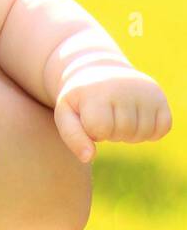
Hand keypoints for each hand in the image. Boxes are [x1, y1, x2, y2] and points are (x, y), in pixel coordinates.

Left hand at [53, 63, 171, 161]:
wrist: (98, 72)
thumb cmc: (81, 99)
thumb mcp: (66, 113)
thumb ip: (72, 136)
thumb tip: (89, 158)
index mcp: (97, 91)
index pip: (100, 130)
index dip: (93, 131)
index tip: (89, 118)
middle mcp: (123, 87)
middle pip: (123, 133)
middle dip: (112, 133)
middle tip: (105, 118)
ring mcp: (145, 91)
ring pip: (142, 133)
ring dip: (129, 134)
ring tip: (118, 118)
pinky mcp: (161, 97)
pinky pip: (163, 128)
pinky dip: (150, 131)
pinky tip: (136, 119)